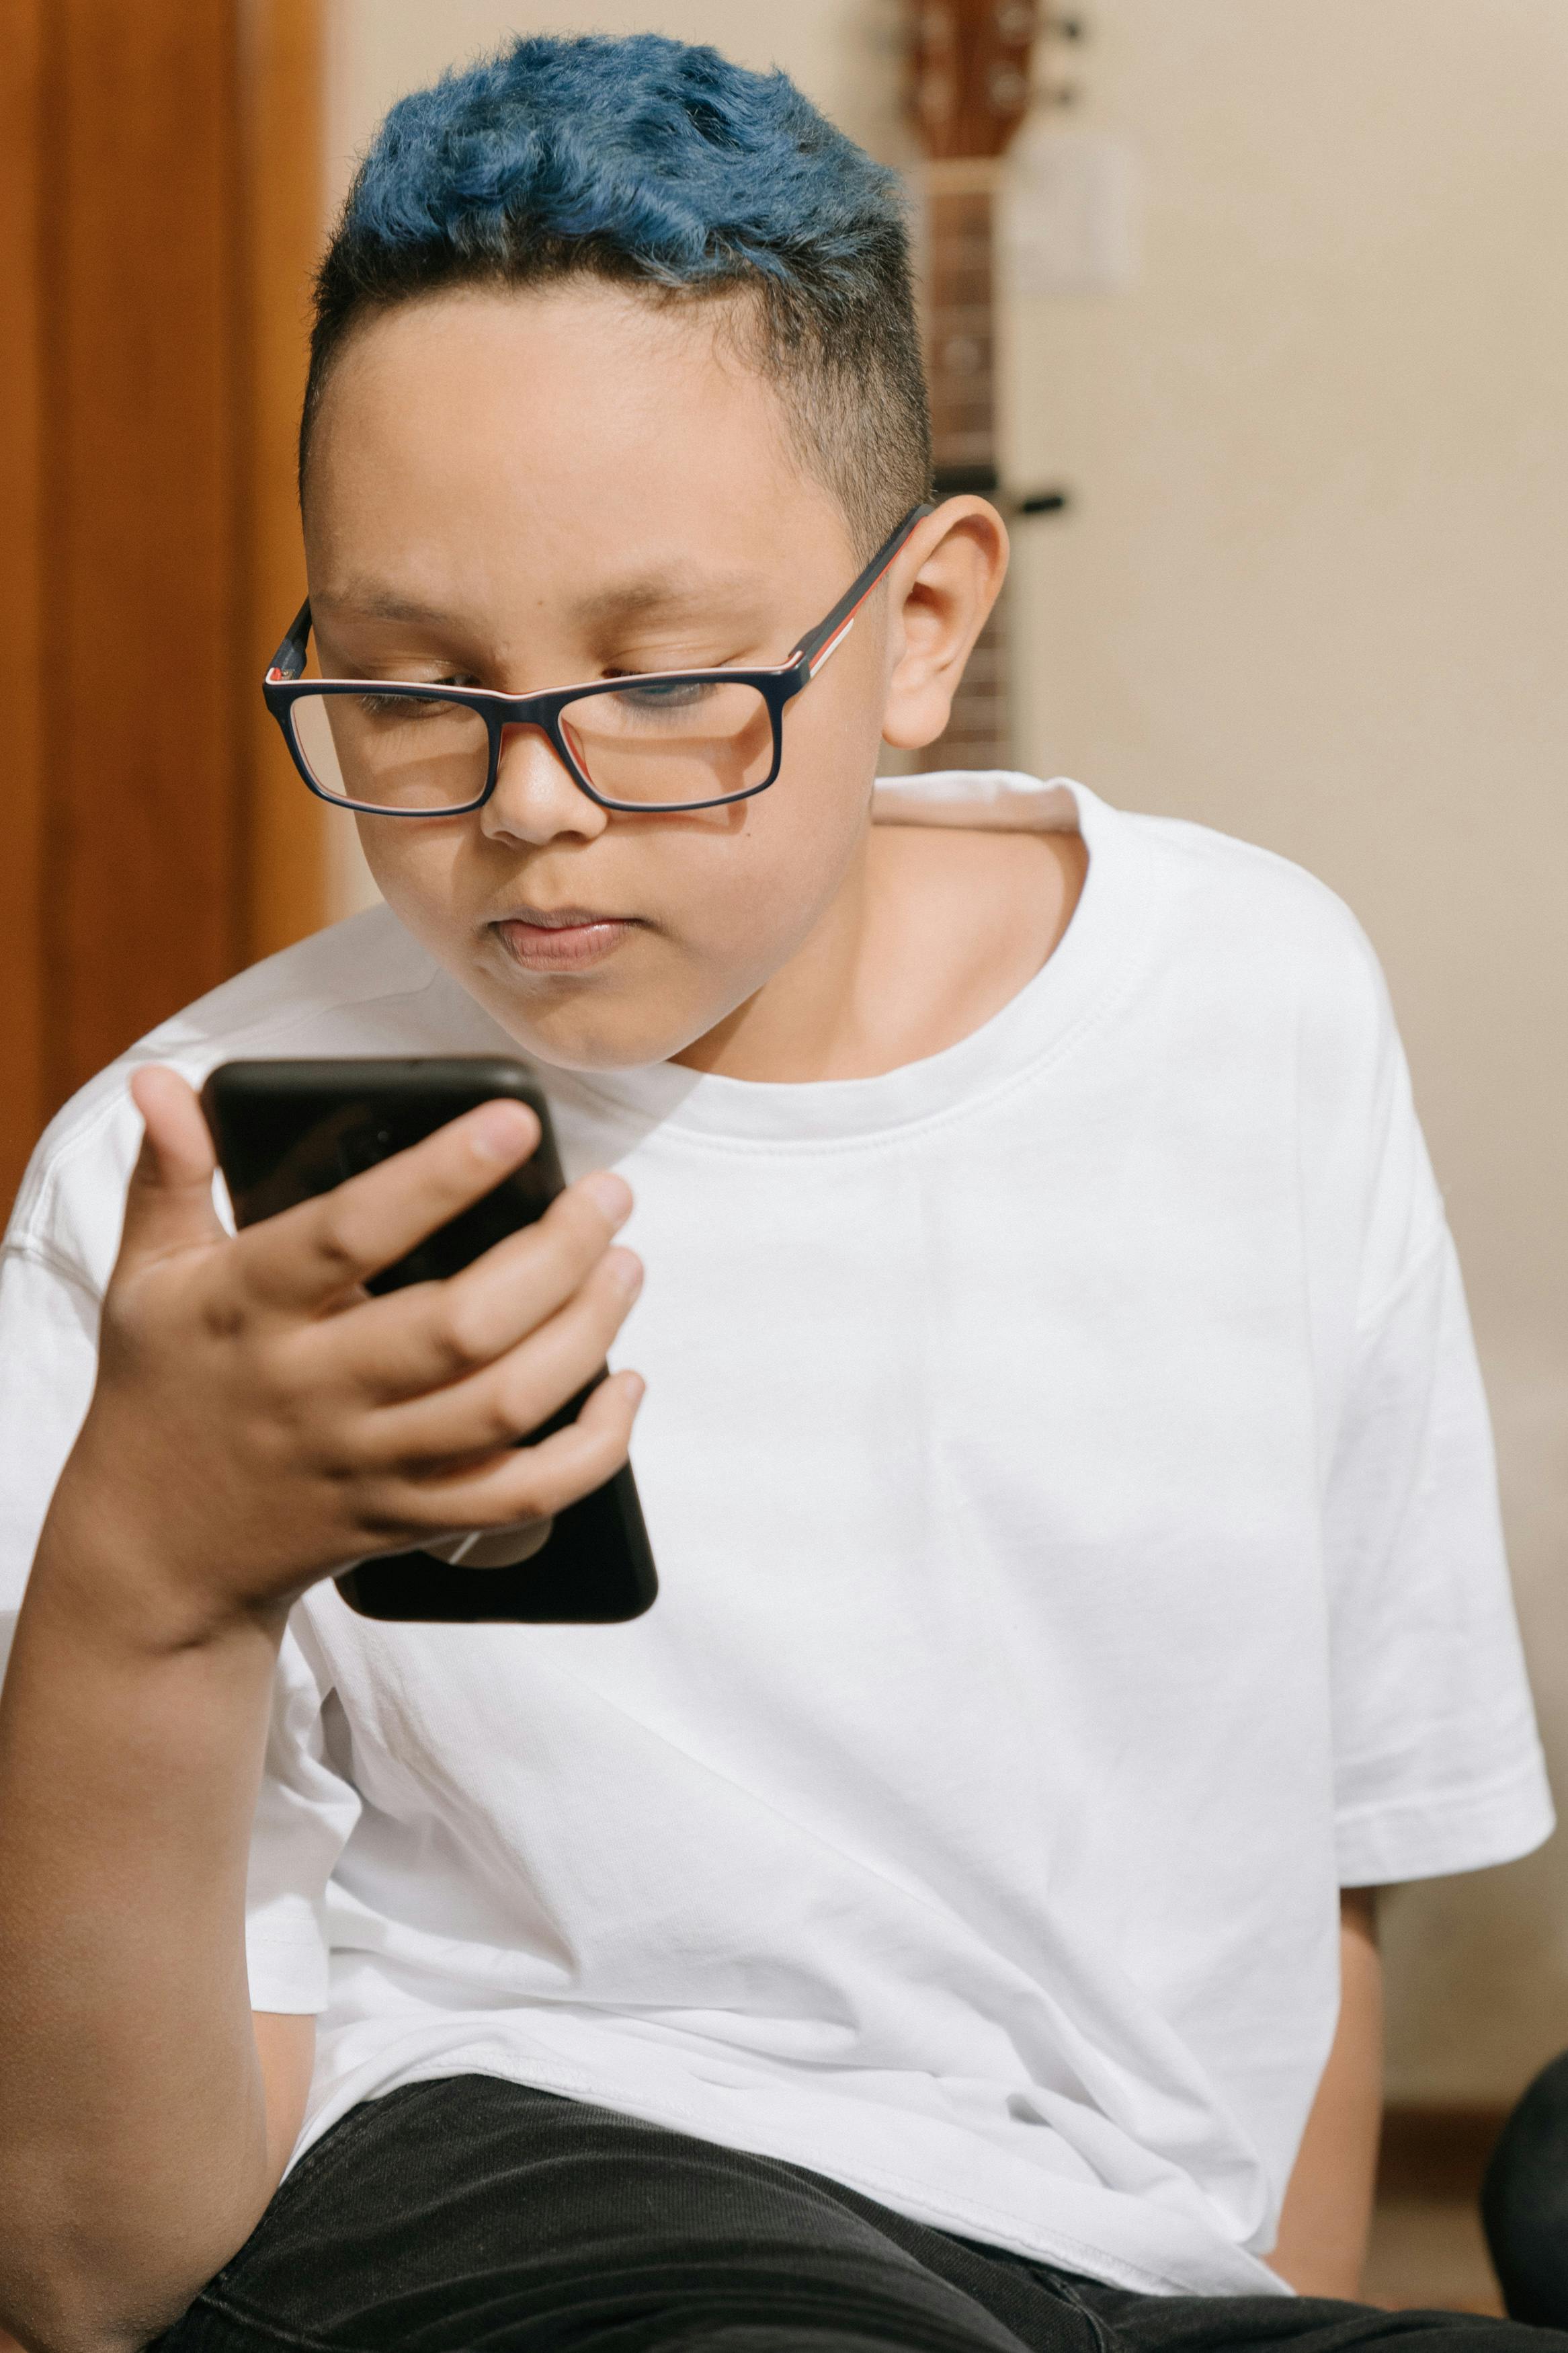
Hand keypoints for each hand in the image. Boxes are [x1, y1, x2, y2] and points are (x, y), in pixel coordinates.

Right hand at [42, 1067, 643, 1636]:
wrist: (156, 1547)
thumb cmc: (164, 1385)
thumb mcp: (146, 1275)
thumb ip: (170, 1172)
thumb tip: (162, 1081)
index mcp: (248, 1310)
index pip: (350, 1233)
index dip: (438, 1175)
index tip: (515, 1123)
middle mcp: (313, 1390)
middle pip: (458, 1326)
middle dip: (555, 1254)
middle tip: (609, 1194)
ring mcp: (368, 1462)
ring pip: (502, 1405)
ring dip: (584, 1331)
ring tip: (624, 1265)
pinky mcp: (409, 1520)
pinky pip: (519, 1495)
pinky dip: (591, 1450)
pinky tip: (623, 1386)